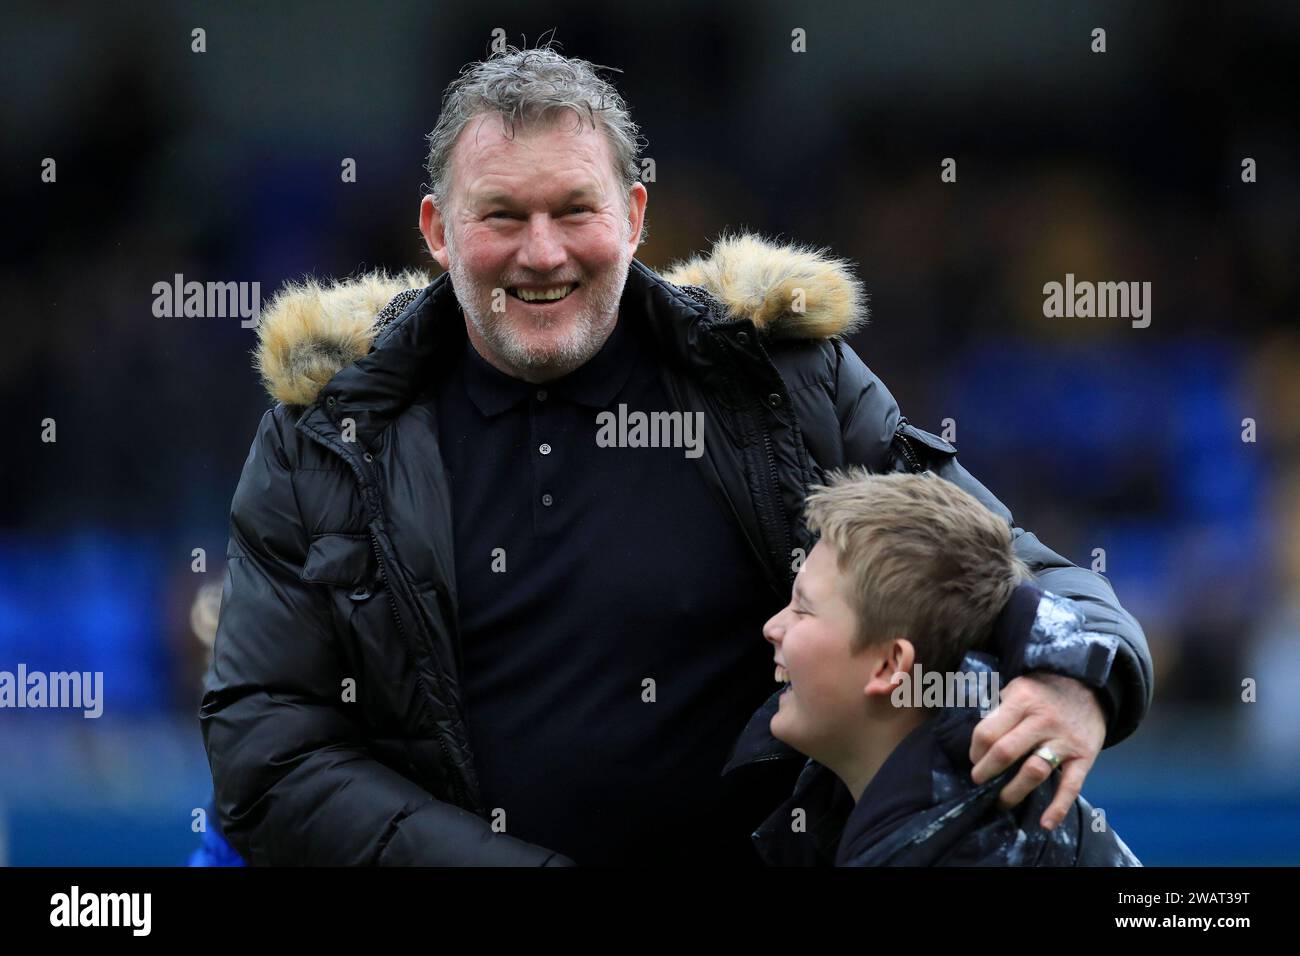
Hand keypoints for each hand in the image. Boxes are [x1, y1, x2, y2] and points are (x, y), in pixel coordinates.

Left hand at [969, 672, 1105, 830]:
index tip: (974, 759)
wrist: (1088, 687)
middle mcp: (1042, 720)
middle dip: (986, 771)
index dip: (975, 751)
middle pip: (1005, 752)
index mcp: (1021, 700)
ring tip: (1001, 800)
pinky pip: (1070, 786)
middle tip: (979, 780)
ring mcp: (1064, 740)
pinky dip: (1058, 807)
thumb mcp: (1016, 688)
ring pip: (1034, 771)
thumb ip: (997, 710)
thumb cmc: (1043, 691)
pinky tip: (1045, 823)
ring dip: (1013, 791)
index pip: (987, 732)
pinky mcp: (1084, 757)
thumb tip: (976, 740)